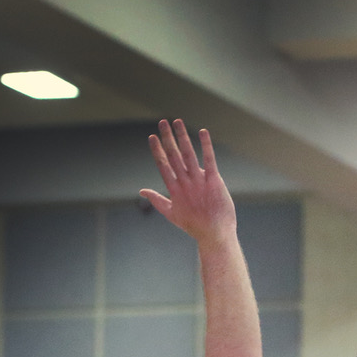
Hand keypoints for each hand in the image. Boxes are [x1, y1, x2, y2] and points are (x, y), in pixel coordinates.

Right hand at [139, 119, 236, 245]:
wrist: (215, 234)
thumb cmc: (193, 225)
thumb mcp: (171, 214)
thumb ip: (156, 200)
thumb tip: (141, 191)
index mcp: (174, 190)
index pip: (163, 165)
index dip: (157, 150)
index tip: (152, 136)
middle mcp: (185, 183)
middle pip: (173, 156)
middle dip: (167, 138)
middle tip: (163, 122)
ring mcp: (200, 182)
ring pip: (188, 154)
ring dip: (182, 136)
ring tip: (177, 122)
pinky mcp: (214, 181)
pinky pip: (209, 160)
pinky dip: (206, 145)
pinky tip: (203, 132)